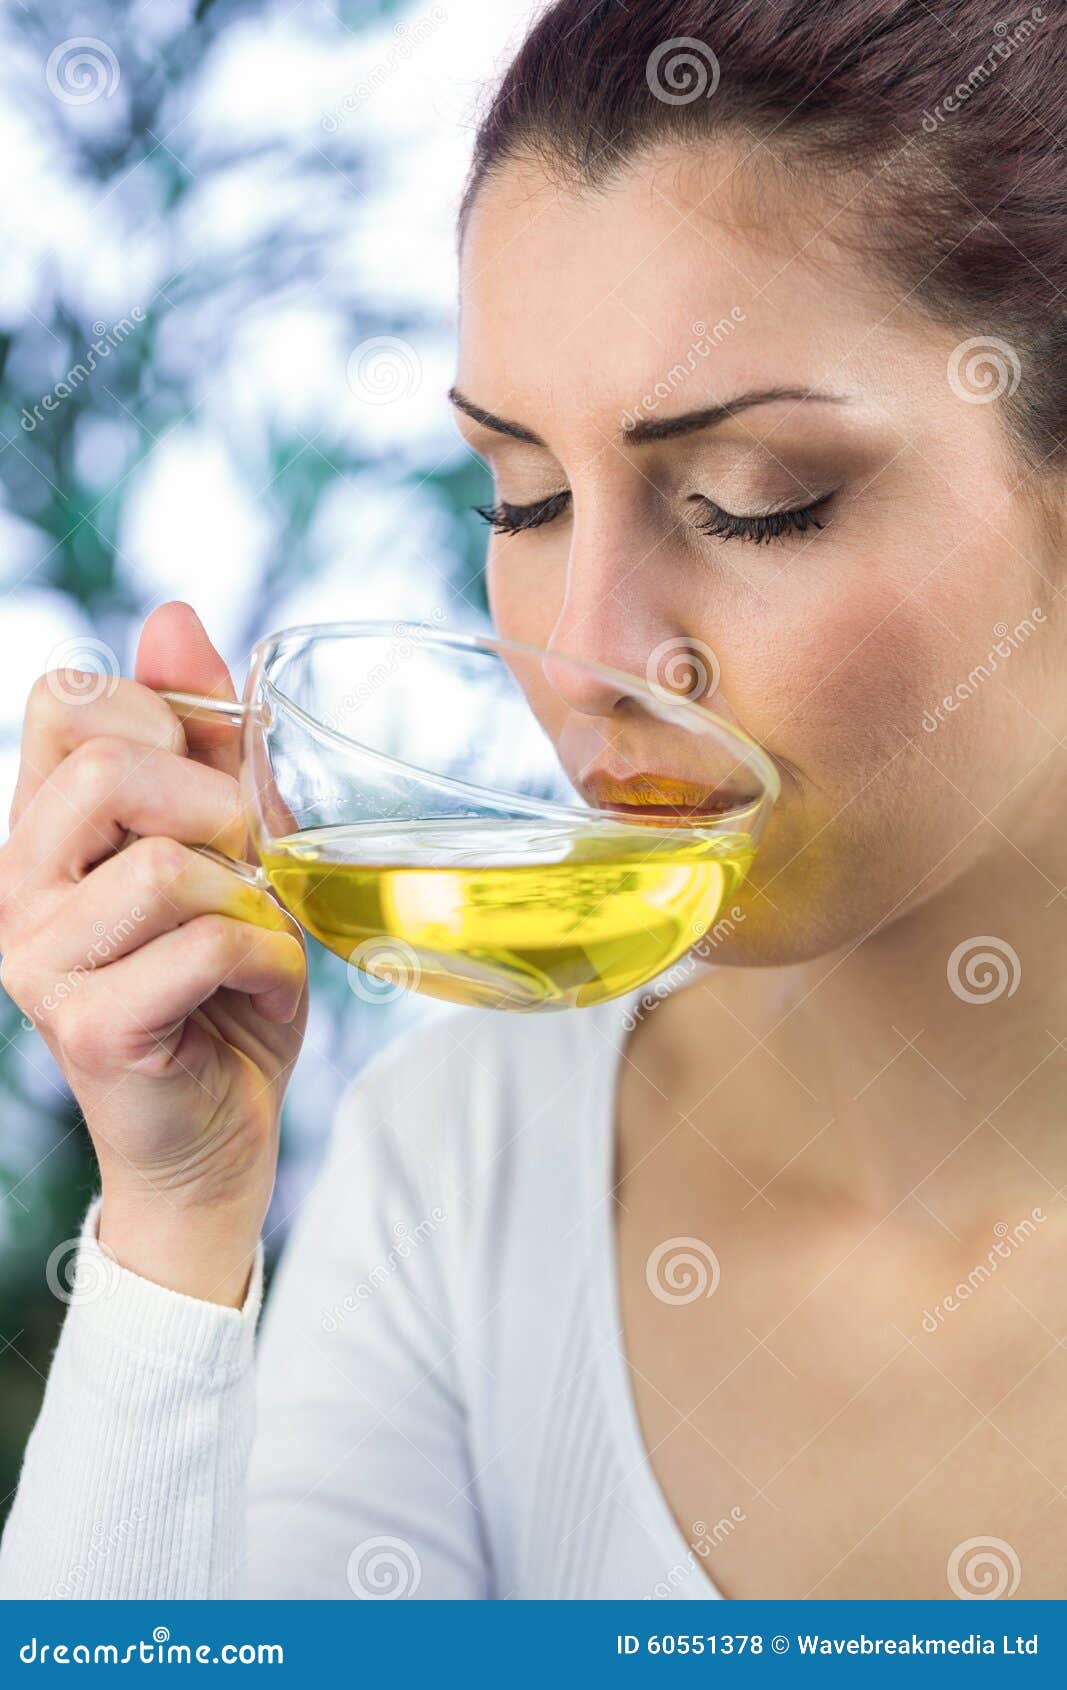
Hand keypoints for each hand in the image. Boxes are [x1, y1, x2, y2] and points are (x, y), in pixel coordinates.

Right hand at [0, 602, 307, 1305]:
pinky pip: (204, 947)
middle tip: (248, 863)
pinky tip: (268, 990)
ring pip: (165, 866)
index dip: (163, 713)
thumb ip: (201, 738)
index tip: (212, 785)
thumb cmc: (221, 987)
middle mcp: (17, 882)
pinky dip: (270, 963)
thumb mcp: (226, 848)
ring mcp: (40, 958)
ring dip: (252, 900)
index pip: (66, 698)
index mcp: (43, 824)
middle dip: (217, 803)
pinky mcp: (89, 1026)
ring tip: (261, 938)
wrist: (215, 1136)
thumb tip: (174, 616)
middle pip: (109, 767)